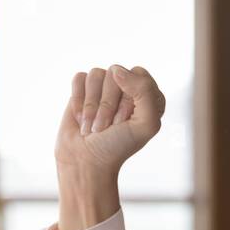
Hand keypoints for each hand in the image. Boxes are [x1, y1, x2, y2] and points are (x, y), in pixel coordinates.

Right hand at [54, 64, 164, 178]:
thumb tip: (117, 70)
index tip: (126, 121)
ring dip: (92, 105)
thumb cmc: (118, 146)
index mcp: (150, 97)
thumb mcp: (145, 125)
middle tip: (109, 126)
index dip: (130, 98)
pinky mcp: (84, 88)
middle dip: (109, 104)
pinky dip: (79, 100)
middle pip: (116, 74)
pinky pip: (80, 78)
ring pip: (96, 74)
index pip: (140, 76)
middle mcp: (129, 88)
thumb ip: (144, 92)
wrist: (86, 159)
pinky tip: (81, 117)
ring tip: (94, 125)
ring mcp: (105, 87)